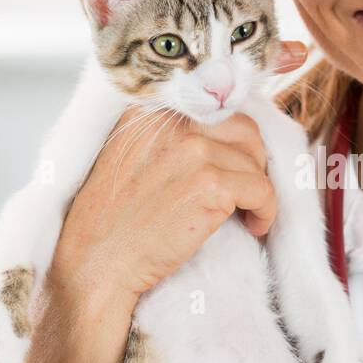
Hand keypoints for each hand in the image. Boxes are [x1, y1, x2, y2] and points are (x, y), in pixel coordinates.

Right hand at [51, 40, 308, 308]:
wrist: (96, 260)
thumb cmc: (113, 219)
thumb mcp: (131, 156)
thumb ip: (168, 136)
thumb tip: (223, 133)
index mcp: (151, 110)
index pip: (215, 102)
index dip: (239, 130)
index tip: (253, 146)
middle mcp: (173, 121)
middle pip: (244, 128)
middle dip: (250, 162)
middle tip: (242, 192)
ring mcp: (192, 149)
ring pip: (256, 161)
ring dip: (256, 191)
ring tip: (244, 215)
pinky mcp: (210, 183)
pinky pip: (263, 190)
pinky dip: (266, 212)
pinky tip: (252, 226)